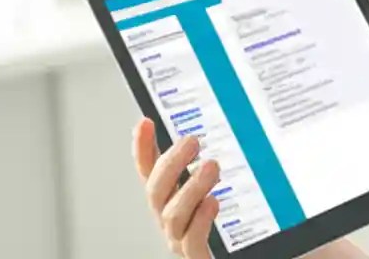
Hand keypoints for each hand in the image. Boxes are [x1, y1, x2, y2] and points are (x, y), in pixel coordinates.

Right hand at [132, 118, 220, 257]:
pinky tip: (212, 202)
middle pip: (156, 191)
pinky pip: (193, 241)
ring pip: (173, 215)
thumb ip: (202, 166)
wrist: (225, 256)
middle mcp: (169, 219)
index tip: (145, 124)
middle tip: (191, 141)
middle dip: (171, 163)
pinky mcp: (195, 256)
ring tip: (211, 167)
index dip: (143, 149)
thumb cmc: (216, 227)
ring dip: (191, 188)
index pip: (149, 172)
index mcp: (170, 200)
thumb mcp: (210, 190)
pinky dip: (201, 220)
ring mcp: (180, 238)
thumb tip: (204, 133)